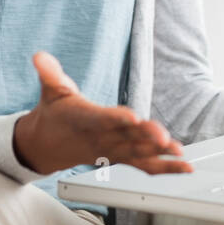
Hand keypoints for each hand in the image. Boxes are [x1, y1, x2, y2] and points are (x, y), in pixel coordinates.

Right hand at [13, 50, 195, 175]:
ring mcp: (112, 151)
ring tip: (179, 153)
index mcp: (84, 119)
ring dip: (159, 155)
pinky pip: (143, 164)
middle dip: (145, 139)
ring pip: (137, 154)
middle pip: (125, 138)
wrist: (46, 146)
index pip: (101, 119)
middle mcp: (100, 138)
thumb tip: (39, 56)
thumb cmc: (55, 114)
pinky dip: (164, 167)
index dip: (116, 119)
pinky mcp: (121, 157)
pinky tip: (184, 167)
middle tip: (164, 139)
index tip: (133, 118)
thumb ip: (49, 73)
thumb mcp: (50, 90)